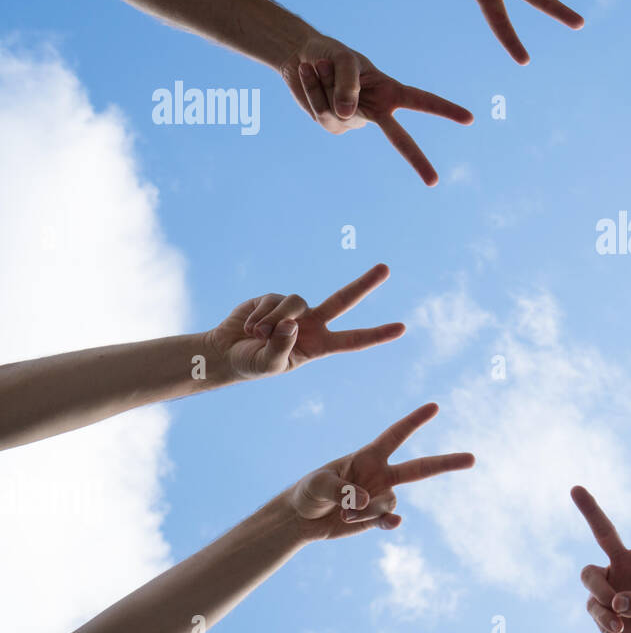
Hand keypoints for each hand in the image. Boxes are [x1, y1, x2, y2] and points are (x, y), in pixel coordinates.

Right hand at [206, 264, 404, 379]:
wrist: (225, 352)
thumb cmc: (252, 364)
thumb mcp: (268, 364)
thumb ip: (281, 347)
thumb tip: (293, 324)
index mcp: (320, 345)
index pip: (353, 340)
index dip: (377, 335)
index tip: (402, 328)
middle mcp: (313, 323)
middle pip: (343, 300)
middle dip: (365, 283)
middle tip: (386, 268)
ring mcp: (295, 309)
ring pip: (296, 302)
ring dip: (274, 319)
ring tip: (257, 335)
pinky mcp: (274, 298)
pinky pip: (273, 299)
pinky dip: (259, 315)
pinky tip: (248, 326)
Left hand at [279, 34, 472, 184]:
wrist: (302, 58)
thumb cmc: (332, 56)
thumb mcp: (343, 60)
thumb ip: (348, 85)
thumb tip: (346, 117)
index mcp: (390, 91)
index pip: (421, 102)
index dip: (445, 109)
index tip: (470, 119)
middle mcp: (376, 110)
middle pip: (399, 137)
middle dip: (417, 159)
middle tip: (434, 182)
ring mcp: (354, 121)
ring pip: (341, 108)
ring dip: (325, 80)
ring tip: (320, 65)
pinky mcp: (333, 125)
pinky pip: (321, 109)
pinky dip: (311, 86)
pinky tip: (308, 73)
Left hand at [286, 402, 473, 540]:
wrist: (302, 520)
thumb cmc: (307, 493)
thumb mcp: (317, 484)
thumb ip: (342, 490)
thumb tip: (368, 501)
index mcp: (368, 456)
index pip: (396, 435)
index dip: (415, 421)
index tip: (435, 406)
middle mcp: (381, 474)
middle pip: (420, 467)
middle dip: (447, 463)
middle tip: (473, 459)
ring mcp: (381, 497)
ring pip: (389, 502)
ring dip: (366, 509)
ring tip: (344, 513)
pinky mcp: (375, 518)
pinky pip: (389, 519)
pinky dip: (389, 521)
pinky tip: (391, 523)